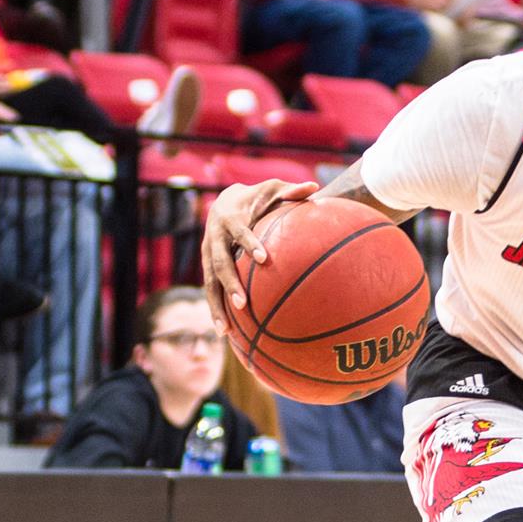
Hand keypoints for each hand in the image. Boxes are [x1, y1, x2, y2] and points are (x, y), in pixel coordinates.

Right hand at [202, 178, 320, 321]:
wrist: (224, 201)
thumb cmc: (256, 197)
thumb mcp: (272, 189)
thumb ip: (291, 191)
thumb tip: (315, 187)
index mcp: (230, 219)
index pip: (239, 232)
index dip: (250, 243)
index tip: (264, 258)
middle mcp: (214, 239)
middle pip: (219, 263)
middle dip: (230, 284)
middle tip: (243, 304)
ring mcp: (207, 255)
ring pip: (209, 283)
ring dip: (217, 306)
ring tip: (225, 330)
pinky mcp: (207, 268)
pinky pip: (211, 291)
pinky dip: (216, 311)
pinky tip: (225, 334)